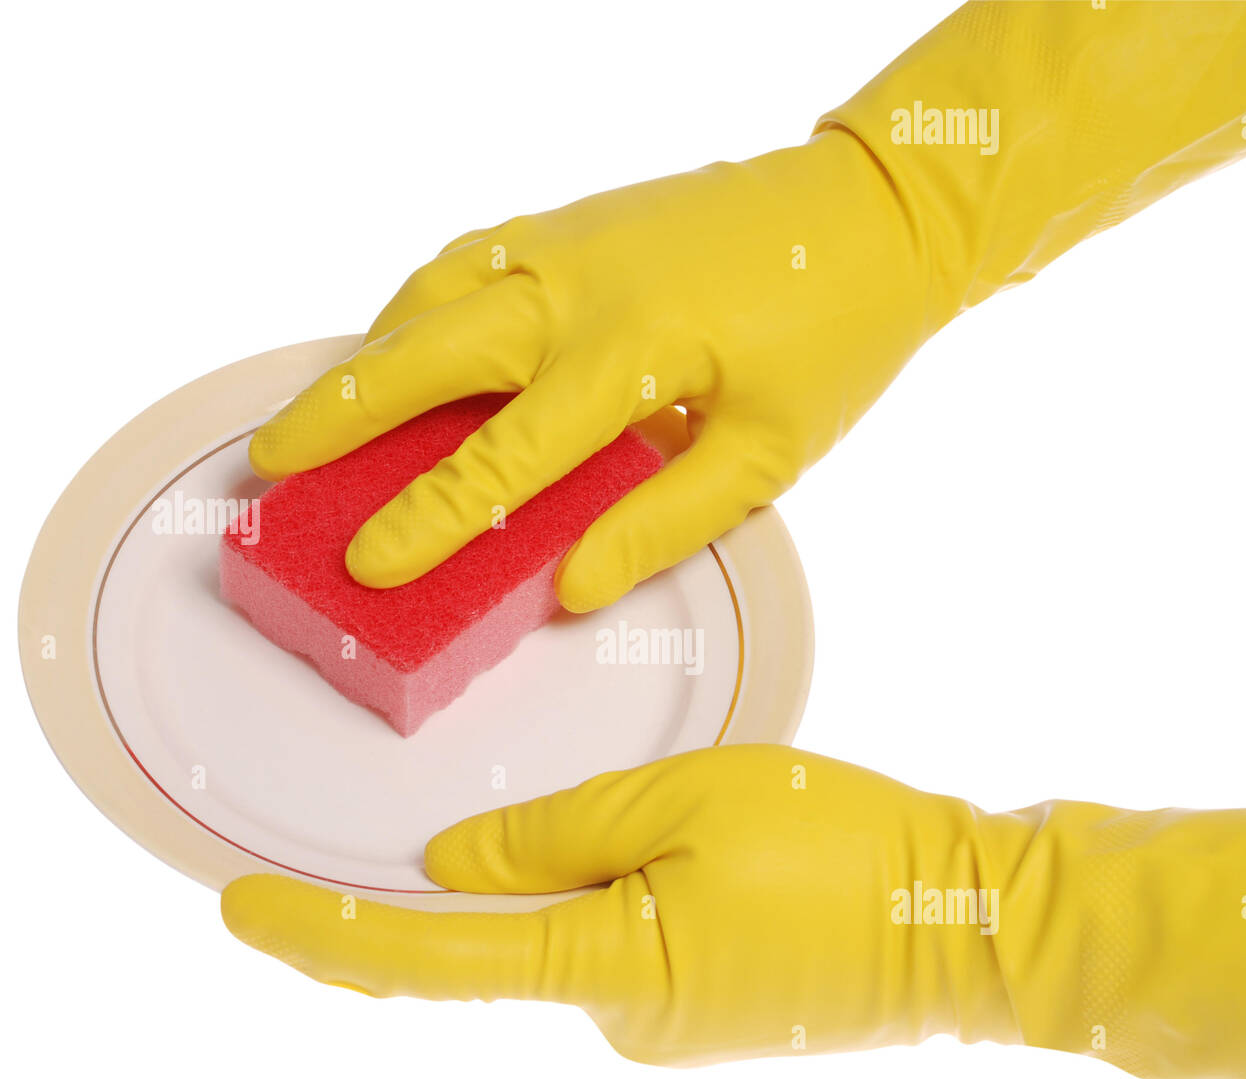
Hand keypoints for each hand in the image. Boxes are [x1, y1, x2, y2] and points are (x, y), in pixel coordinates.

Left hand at [221, 745, 1013, 1064]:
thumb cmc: (849, 850)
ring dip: (595, 872)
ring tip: (720, 823)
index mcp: (612, 964)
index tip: (240, 909)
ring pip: (575, 934)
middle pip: (509, 939)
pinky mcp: (701, 1013)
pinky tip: (714, 859)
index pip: (432, 959)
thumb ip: (558, 834)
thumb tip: (451, 864)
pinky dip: (629, 894)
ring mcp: (666, 1026)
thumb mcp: (692, 801)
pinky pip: (625, 944)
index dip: (329, 936)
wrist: (977, 925)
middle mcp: (623, 1018)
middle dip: (515, 873)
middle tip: (618, 802)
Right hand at [247, 132, 930, 610]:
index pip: (500, 461)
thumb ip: (662, 522)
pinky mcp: (574, 222)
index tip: (364, 565)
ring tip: (320, 411)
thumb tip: (571, 587)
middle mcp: (577, 290)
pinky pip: (467, 261)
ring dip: (367, 356)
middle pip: (427, 357)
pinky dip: (416, 304)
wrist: (867, 217)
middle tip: (271, 460)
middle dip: (342, 414)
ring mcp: (568, 243)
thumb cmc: (827, 340)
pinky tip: (401, 341)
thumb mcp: (765, 456)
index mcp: (628, 358)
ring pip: (432, 297)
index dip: (426, 521)